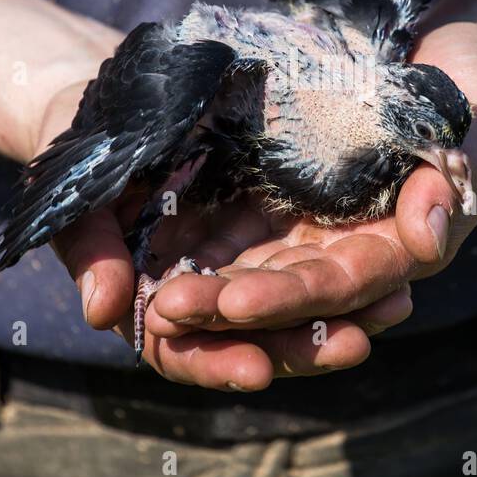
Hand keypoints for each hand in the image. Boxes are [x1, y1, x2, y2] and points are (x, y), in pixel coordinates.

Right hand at [34, 81, 405, 390]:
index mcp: (150, 301)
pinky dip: (353, 276)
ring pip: (293, 308)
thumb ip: (90, 251)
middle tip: (350, 346)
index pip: (184, 349)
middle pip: (253, 338)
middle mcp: (204, 295)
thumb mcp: (80, 196)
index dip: (216, 361)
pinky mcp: (274, 233)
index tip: (255, 368)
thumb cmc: (82, 154)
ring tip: (391, 310)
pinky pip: (315, 261)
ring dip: (341, 316)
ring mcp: (242, 265)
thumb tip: (101, 313)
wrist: (109, 107)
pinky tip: (396, 272)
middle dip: (300, 348)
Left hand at [142, 21, 476, 378]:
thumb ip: (451, 177)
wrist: (459, 53)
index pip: (344, 285)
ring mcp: (320, 224)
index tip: (232, 303)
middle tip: (165, 309)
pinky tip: (153, 251)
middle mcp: (357, 246)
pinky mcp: (290, 194)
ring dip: (208, 288)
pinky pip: (243, 228)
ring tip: (149, 297)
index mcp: (405, 246)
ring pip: (259, 269)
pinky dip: (204, 245)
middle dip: (229, 306)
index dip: (289, 298)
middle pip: (290, 291)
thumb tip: (423, 237)